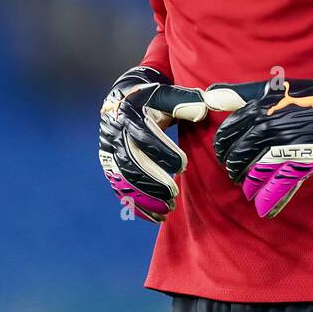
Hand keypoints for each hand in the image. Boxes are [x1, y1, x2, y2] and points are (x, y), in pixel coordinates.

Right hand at [98, 67, 207, 221]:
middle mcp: (116, 135)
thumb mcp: (169, 95)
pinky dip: (137, 205)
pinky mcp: (110, 167)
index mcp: (130, 115)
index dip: (162, 151)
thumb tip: (202, 111)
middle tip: (173, 193)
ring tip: (169, 208)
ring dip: (145, 197)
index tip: (183, 165)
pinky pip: (120, 190)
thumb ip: (187, 101)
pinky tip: (156, 217)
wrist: (124, 100)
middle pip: (131, 162)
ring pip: (124, 180)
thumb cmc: (153, 100)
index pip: (144, 136)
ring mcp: (110, 153)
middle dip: (152, 180)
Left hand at [203, 61, 312, 218]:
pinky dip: (268, 198)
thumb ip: (240, 95)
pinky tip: (261, 204)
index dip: (222, 147)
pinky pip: (279, 186)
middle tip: (234, 171)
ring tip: (245, 185)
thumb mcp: (273, 88)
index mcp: (259, 110)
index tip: (223, 153)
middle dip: (232, 167)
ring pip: (255, 173)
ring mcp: (285, 148)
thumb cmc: (307, 95)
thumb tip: (210, 97)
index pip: (227, 133)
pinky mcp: (303, 163)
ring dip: (246, 183)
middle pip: (238, 156)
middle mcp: (269, 129)